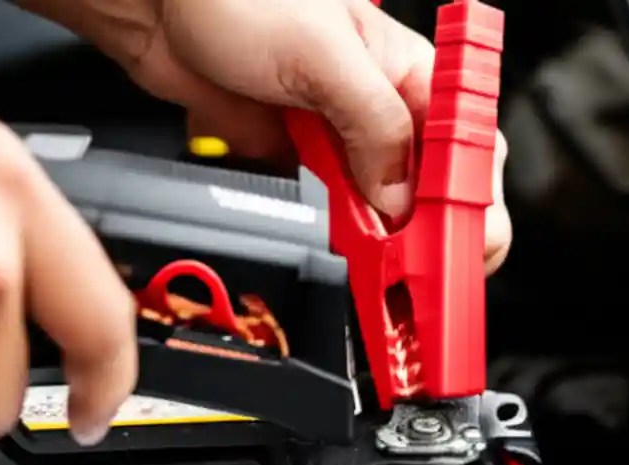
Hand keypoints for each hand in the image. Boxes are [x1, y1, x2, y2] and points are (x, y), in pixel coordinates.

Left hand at [21, 0, 512, 273]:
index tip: (454, 247)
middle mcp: (379, 110)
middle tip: (411, 273)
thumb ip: (375, 126)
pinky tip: (333, 253)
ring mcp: (335, 139)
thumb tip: (403, 197)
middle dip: (426, 239)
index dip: (472, 207)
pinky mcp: (292, 160)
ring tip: (374, 273)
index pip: (469, 151)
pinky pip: (324, 213)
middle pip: (427, 194)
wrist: (157, 2)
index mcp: (411, 75)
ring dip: (377, 248)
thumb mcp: (324, 53)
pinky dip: (330, 239)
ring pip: (376, 213)